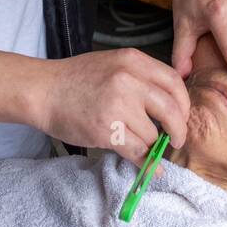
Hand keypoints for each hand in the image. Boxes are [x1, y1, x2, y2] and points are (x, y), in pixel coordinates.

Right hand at [32, 48, 190, 166]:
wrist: (42, 90)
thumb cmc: (76, 79)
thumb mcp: (112, 64)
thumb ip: (141, 77)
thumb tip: (171, 104)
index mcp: (133, 60)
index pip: (174, 82)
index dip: (184, 103)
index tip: (182, 116)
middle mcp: (129, 80)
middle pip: (172, 110)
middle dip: (179, 130)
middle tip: (176, 140)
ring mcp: (118, 105)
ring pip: (153, 135)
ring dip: (150, 145)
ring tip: (138, 143)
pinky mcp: (106, 130)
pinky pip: (137, 151)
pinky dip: (144, 162)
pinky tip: (148, 166)